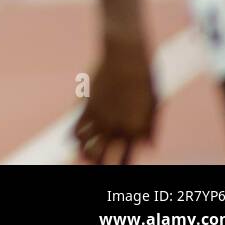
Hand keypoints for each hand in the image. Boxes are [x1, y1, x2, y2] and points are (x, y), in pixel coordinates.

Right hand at [74, 36, 156, 163]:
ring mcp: (101, 117)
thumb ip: (150, 128)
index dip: (120, 165)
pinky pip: (77, 127)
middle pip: (102, 156)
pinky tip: (71, 140)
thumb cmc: (144, 79)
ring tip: (84, 157)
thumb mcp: (154, 106)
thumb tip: (148, 146)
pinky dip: (73, 136)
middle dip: (98, 164)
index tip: (117, 167)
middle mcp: (117, 128)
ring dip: (84, 154)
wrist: (126, 57)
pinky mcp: (88, 105)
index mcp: (136, 130)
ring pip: (85, 146)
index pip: (125, 158)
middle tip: (95, 165)